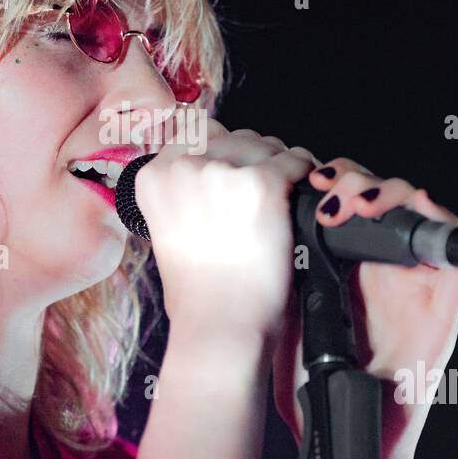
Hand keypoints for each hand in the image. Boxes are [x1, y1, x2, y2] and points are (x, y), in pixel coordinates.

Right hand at [135, 119, 317, 352]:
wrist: (219, 326)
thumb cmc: (198, 293)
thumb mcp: (169, 231)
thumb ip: (182, 192)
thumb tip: (212, 171)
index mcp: (154, 176)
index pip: (196, 132)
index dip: (224, 152)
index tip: (236, 171)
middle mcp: (184, 166)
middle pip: (235, 137)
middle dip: (255, 158)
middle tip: (264, 194)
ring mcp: (224, 173)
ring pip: (267, 145)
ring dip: (280, 166)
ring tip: (283, 200)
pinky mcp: (263, 184)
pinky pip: (295, 162)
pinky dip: (303, 176)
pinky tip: (300, 199)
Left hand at [272, 159, 457, 458]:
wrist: (349, 430)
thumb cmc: (311, 383)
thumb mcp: (277, 317)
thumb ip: (270, 276)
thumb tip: (239, 226)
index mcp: (339, 261)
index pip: (337, 198)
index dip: (324, 180)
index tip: (300, 180)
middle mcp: (377, 262)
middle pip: (374, 193)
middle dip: (351, 179)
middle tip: (327, 192)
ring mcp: (412, 276)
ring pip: (414, 207)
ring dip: (387, 193)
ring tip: (356, 204)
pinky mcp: (444, 296)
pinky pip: (453, 249)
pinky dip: (437, 223)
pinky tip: (412, 213)